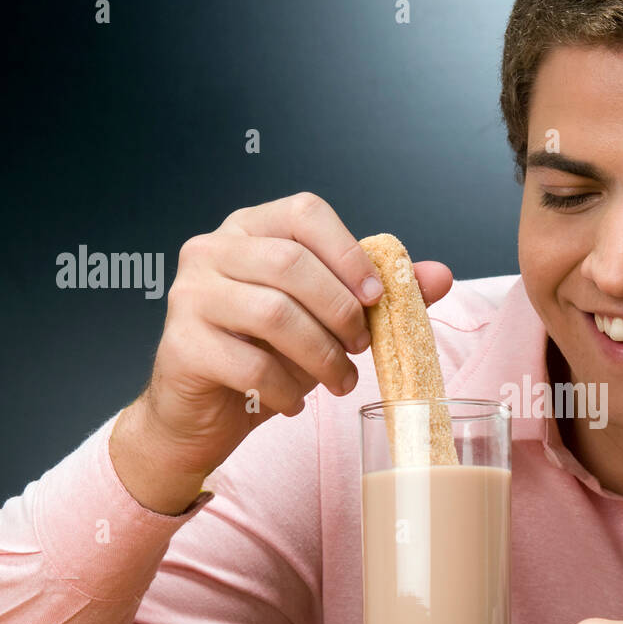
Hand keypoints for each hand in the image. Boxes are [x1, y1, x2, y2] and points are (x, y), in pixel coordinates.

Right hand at [111, 192, 452, 512]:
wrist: (203, 411)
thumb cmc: (266, 354)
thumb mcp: (328, 320)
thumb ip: (379, 295)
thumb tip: (440, 275)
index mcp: (250, 228)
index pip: (305, 212)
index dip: (350, 253)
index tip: (378, 298)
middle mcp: (212, 250)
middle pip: (291, 262)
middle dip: (341, 310)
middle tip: (362, 348)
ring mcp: (190, 295)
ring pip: (273, 313)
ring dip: (322, 355)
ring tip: (340, 381)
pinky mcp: (182, 346)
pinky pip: (250, 364)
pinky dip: (285, 390)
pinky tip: (294, 402)